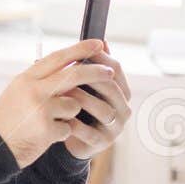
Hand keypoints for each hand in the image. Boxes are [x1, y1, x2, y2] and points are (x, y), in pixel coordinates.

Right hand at [0, 39, 116, 167]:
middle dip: (95, 72)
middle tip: (110, 71)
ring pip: (74, 105)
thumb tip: (71, 64)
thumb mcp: (19, 91)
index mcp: (27, 78)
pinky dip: (62, 133)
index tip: (98, 43)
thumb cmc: (9, 118)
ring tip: (50, 122)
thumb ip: (42, 79)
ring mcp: (41, 109)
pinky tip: (45, 135)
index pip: (58, 58)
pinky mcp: (47, 129)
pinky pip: (69, 127)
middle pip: (73, 75)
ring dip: (69, 114)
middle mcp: (34, 90)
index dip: (80, 49)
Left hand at [62, 42, 132, 159]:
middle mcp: (123, 108)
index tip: (79, 51)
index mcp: (121, 90)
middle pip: (111, 87)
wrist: (70, 138)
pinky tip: (60, 117)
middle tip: (68, 71)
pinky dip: (75, 123)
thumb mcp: (84, 84)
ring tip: (62, 93)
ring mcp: (115, 127)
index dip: (98, 58)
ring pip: (103, 109)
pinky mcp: (102, 143)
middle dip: (89, 77)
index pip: (116, 69)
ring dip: (81, 99)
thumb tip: (102, 40)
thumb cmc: (77, 106)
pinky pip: (90, 131)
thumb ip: (92, 65)